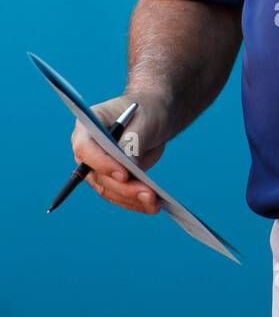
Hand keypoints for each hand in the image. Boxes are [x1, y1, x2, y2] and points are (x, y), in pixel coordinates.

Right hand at [70, 92, 169, 215]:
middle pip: (98, 175)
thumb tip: (127, 174)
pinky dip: (135, 202)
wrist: (154, 115)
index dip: (101, 163)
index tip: (124, 174)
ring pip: (108, 189)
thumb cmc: (146, 111)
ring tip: (155, 204)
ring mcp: (97, 166)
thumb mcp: (143, 121)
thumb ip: (133, 143)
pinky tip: (152, 206)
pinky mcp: (110, 179)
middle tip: (149, 194)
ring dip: (131, 199)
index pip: (85, 148)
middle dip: (124, 187)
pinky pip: (118, 194)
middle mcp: (87, 149)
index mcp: (87, 126)